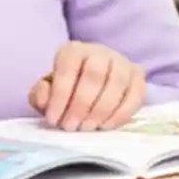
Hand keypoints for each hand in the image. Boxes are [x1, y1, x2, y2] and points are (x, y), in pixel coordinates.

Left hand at [29, 41, 145, 130]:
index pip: (67, 67)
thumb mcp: (48, 92)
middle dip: (81, 105)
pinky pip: (135, 94)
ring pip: (117, 83)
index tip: (54, 119)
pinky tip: (106, 126)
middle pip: (94, 74)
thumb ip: (41, 95)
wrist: (95, 84)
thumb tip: (45, 99)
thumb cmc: (68, 90)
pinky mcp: (138, 77)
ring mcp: (121, 62)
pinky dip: (121, 113)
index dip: (60, 95)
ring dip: (101, 110)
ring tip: (88, 128)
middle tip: (72, 127)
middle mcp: (99, 52)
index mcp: (73, 51)